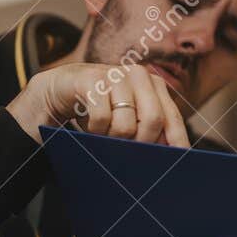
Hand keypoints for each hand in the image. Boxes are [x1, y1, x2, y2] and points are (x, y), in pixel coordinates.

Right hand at [8, 62, 188, 146]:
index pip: (172, 118)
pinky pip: (102, 119)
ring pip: (126, 125)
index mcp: (154, 85)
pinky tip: (89, 126)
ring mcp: (115, 75)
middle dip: (140, 144)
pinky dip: (95, 131)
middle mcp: (139, 75)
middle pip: (153, 121)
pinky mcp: (91, 79)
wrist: (59, 90)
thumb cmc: (99, 108)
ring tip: (104, 135)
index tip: (176, 162)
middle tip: (127, 153)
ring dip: (113, 140)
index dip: (176, 141)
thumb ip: (148, 131)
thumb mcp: (128, 119)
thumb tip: (169, 157)